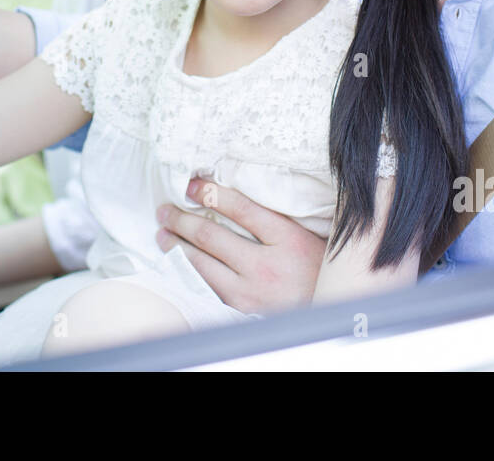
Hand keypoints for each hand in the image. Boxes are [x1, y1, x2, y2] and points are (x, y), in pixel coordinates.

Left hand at [155, 179, 325, 313]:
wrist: (330, 310)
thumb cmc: (318, 267)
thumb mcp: (305, 235)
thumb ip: (276, 216)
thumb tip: (232, 192)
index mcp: (286, 239)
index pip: (240, 208)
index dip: (210, 192)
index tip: (190, 184)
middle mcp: (266, 266)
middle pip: (212, 236)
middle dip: (182, 220)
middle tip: (165, 210)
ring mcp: (250, 291)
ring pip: (201, 265)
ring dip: (176, 247)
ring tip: (163, 234)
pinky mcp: (241, 310)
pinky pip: (206, 287)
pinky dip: (187, 272)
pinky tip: (176, 262)